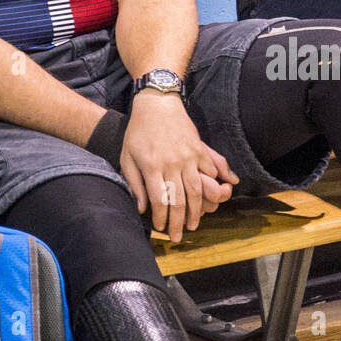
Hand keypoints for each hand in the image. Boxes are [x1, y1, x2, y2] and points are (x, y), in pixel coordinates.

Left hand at [119, 94, 237, 242]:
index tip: (161, 229)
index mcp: (152, 166)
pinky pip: (209, 171)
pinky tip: (211, 199)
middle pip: (179, 200)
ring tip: (193, 224)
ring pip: (197, 191)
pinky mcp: (199, 149)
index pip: (159, 200)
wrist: (157, 104)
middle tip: (178, 237)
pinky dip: (213, 186)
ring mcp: (188, 156)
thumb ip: (134, 183)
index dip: (161, 218)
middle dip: (179, 222)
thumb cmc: (138, 131)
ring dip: (196, 211)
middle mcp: (172, 163)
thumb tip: (141, 209)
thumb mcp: (128, 157)